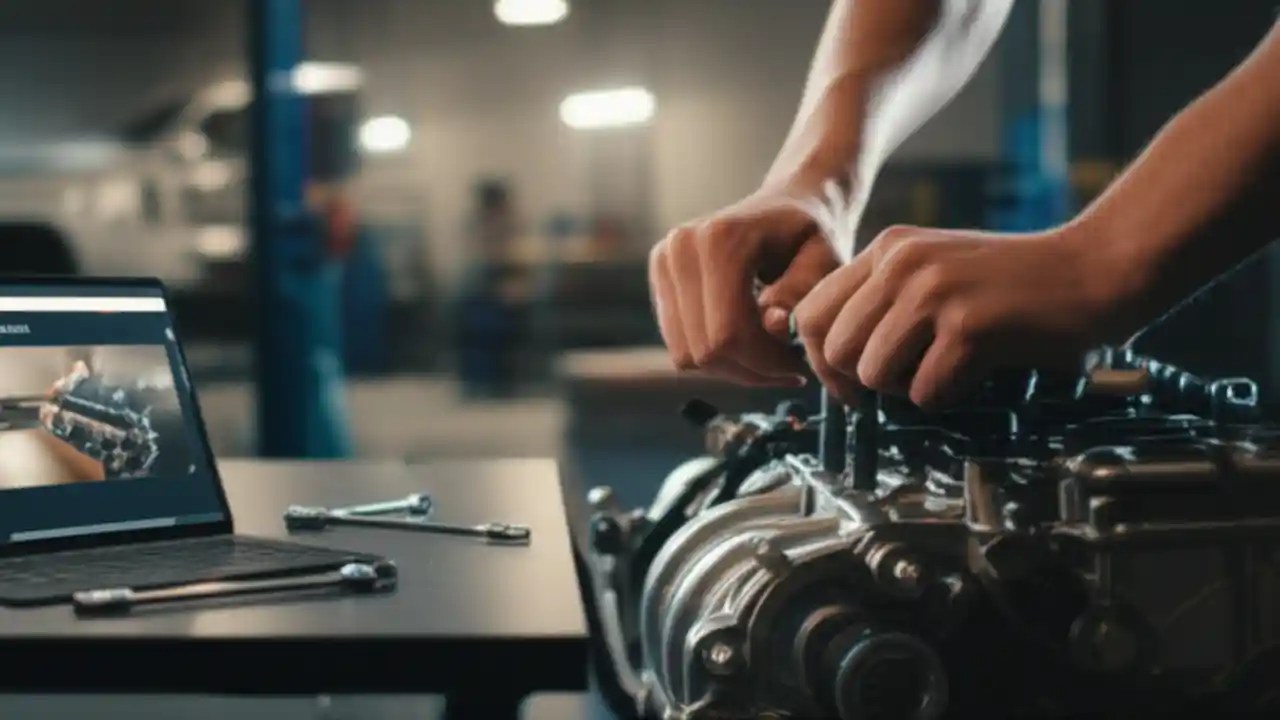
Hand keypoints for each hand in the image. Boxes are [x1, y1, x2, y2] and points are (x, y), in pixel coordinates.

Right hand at [648, 192, 840, 385]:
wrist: (788, 201)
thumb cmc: (811, 234)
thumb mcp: (825, 260)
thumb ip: (801, 293)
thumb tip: (771, 325)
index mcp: (720, 239)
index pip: (727, 334)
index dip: (764, 364)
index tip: (797, 367)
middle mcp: (681, 248)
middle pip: (702, 350)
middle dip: (749, 369)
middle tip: (786, 367)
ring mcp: (664, 261)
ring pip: (686, 354)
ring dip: (731, 367)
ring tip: (769, 355)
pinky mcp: (660, 276)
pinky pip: (679, 344)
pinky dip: (715, 355)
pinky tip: (749, 344)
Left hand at [793, 224, 1135, 408]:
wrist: (1095, 268)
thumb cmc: (1015, 285)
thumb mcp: (935, 272)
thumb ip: (884, 303)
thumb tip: (833, 366)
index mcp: (888, 249)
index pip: (810, 314)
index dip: (822, 361)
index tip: (851, 383)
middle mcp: (902, 263)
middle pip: (835, 350)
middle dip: (864, 383)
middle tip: (904, 382)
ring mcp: (934, 292)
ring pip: (873, 374)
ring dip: (905, 390)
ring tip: (944, 371)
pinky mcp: (969, 325)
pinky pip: (924, 391)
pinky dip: (947, 397)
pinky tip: (975, 373)